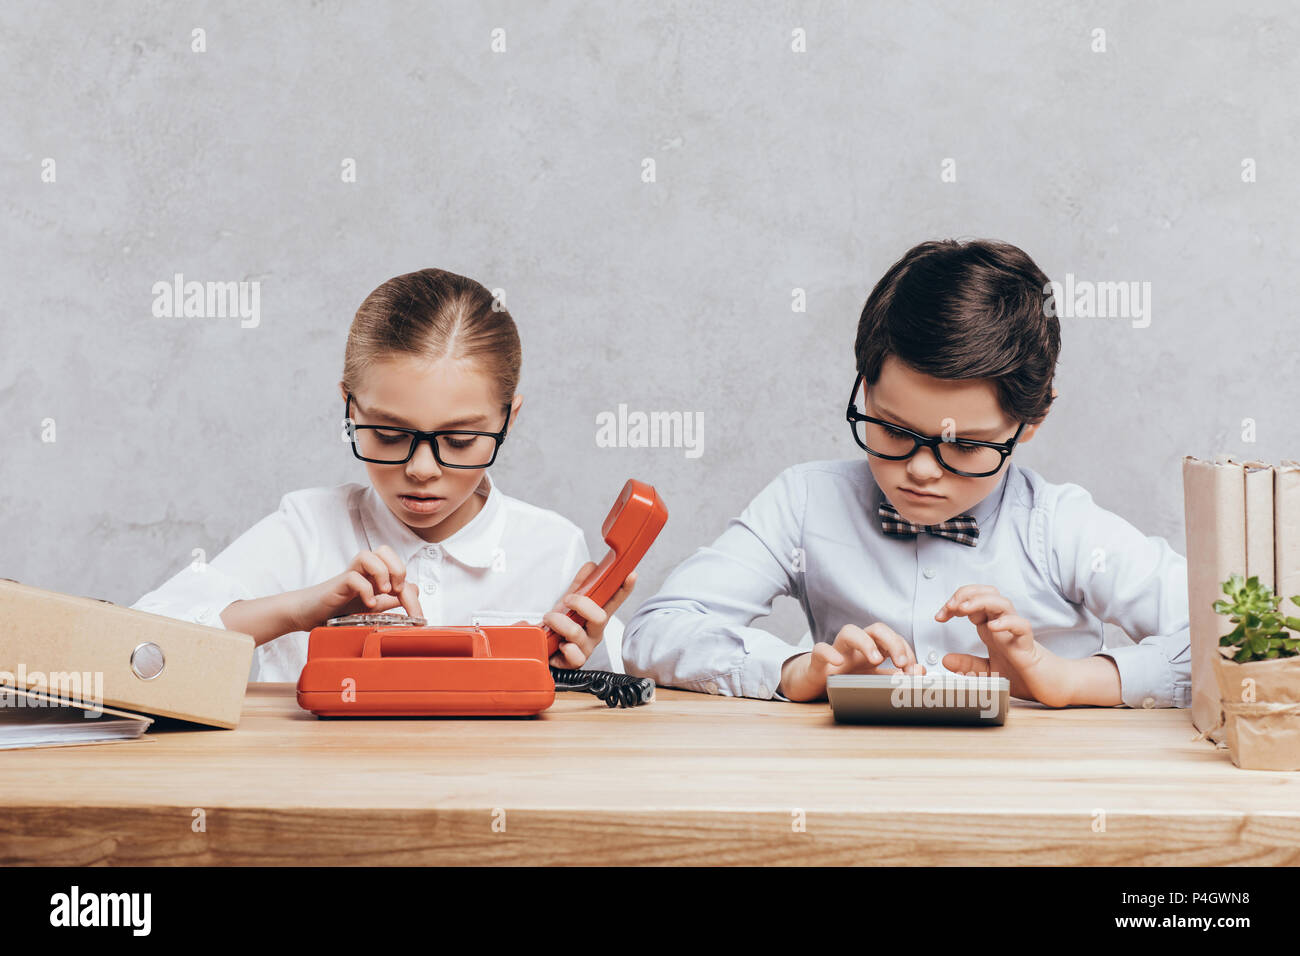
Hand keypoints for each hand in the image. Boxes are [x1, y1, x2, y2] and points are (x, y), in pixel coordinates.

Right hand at [292, 546, 422, 631]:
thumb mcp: (371, 607)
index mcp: (373, 575)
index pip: (399, 571)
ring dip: (382, 573)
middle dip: (398, 569)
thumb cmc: (338, 608)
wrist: (308, 614)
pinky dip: (365, 590)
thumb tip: (414, 592)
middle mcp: (363, 571)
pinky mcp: (337, 584)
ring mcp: (350, 575)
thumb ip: (391, 600)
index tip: (418, 617)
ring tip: (383, 593)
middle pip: (384, 550)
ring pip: (369, 555)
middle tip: (396, 592)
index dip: (412, 595)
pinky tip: (368, 604)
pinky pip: (354, 577)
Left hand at [544, 561, 636, 667]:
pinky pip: (574, 657)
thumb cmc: (560, 626)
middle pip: (601, 617)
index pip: (614, 601)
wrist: (543, 647)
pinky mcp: (574, 663)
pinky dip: (564, 648)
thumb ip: (581, 583)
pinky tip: (558, 644)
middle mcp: (595, 632)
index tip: (631, 575)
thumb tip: (592, 566)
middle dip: (581, 604)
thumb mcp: (569, 602)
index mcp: (596, 616)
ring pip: (578, 634)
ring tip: (549, 619)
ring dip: (559, 622)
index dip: (624, 589)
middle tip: (566, 601)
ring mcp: (586, 648)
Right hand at [777, 623, 925, 701]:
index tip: (914, 671)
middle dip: (893, 642)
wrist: (814, 685)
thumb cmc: (844, 679)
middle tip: (902, 662)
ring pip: (849, 631)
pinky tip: (838, 663)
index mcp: (872, 649)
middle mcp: (856, 646)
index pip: (894, 639)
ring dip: (866, 642)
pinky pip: (820, 649)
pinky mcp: (817, 661)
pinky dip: (829, 653)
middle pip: (876, 629)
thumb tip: (920, 672)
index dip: (907, 651)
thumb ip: (895, 676)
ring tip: (876, 660)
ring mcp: (837, 651)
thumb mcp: (873, 679)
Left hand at [935, 585, 1072, 707]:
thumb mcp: (988, 671)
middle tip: (949, 607)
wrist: (1050, 687)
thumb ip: (968, 664)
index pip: (972, 602)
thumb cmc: (1023, 674)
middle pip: (987, 593)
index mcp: (991, 627)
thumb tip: (945, 659)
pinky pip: (1021, 625)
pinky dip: (1006, 622)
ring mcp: (1016, 633)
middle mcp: (1003, 625)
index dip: (953, 603)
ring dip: (981, 601)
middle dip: (966, 594)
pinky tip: (992, 627)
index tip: (939, 616)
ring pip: (1002, 603)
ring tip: (964, 609)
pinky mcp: (1028, 645)